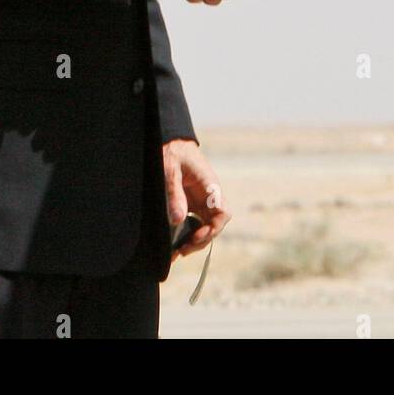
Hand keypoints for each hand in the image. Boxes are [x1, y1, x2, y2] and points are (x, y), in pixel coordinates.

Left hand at [162, 139, 229, 261]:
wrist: (171, 142)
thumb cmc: (173, 152)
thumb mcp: (170, 171)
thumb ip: (174, 194)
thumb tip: (178, 220)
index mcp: (209, 185)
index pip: (223, 212)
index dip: (213, 228)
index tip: (196, 236)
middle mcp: (209, 195)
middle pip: (215, 224)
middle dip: (201, 240)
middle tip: (182, 250)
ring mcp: (202, 200)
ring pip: (206, 226)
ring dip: (195, 241)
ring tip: (176, 252)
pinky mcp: (193, 203)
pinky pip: (196, 223)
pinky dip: (188, 235)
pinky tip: (175, 244)